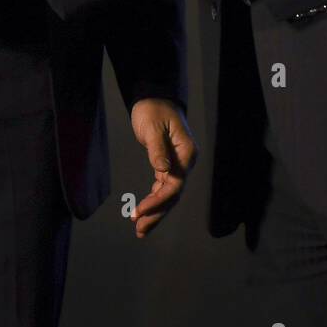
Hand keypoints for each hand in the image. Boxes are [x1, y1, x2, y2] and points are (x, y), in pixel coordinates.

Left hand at [129, 99, 196, 237]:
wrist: (153, 97)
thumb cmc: (153, 108)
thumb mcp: (153, 127)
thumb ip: (158, 149)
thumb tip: (163, 170)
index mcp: (186, 153)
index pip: (175, 184)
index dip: (158, 201)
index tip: (139, 211)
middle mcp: (185, 162)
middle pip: (173, 195)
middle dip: (157, 213)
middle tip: (139, 229)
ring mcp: (178, 164)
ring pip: (169, 195)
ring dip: (155, 212)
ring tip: (140, 229)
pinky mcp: (168, 164)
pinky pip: (163, 188)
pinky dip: (153, 200)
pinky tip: (144, 213)